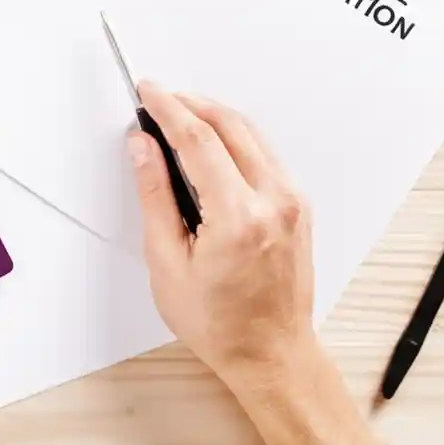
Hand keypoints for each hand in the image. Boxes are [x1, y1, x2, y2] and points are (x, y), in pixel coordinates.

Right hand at [127, 82, 315, 378]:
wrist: (270, 352)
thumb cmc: (219, 322)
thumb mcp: (167, 262)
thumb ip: (154, 195)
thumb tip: (143, 148)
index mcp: (238, 217)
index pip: (199, 139)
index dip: (169, 108)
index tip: (149, 93)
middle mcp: (274, 201)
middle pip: (230, 124)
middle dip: (191, 104)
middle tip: (160, 99)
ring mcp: (293, 201)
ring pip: (252, 134)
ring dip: (215, 116)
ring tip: (181, 117)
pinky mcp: (300, 205)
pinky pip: (266, 154)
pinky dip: (237, 138)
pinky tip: (212, 145)